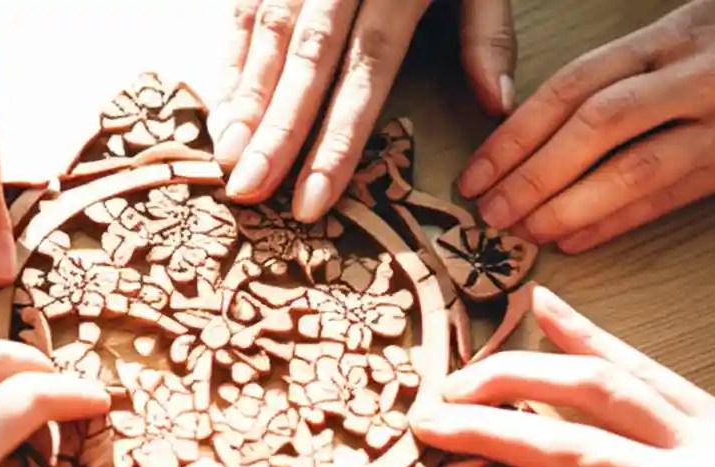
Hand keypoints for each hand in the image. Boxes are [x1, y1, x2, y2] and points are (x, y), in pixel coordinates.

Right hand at [211, 0, 515, 221]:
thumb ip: (485, 31)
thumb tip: (494, 104)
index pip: (366, 73)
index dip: (337, 140)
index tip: (314, 199)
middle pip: (306, 63)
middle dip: (275, 132)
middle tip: (248, 191)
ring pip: (267, 35)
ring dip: (243, 99)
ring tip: (225, 159)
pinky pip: (245, 8)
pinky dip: (229, 58)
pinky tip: (219, 106)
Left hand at [459, 0, 714, 252]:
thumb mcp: (687, 28)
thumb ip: (625, 68)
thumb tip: (540, 122)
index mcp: (664, 37)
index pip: (571, 88)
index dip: (515, 134)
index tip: (474, 173)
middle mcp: (691, 74)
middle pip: (594, 126)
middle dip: (532, 174)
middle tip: (489, 212)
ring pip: (634, 168)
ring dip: (570, 207)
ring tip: (525, 233)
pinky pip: (673, 195)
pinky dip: (618, 222)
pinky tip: (575, 243)